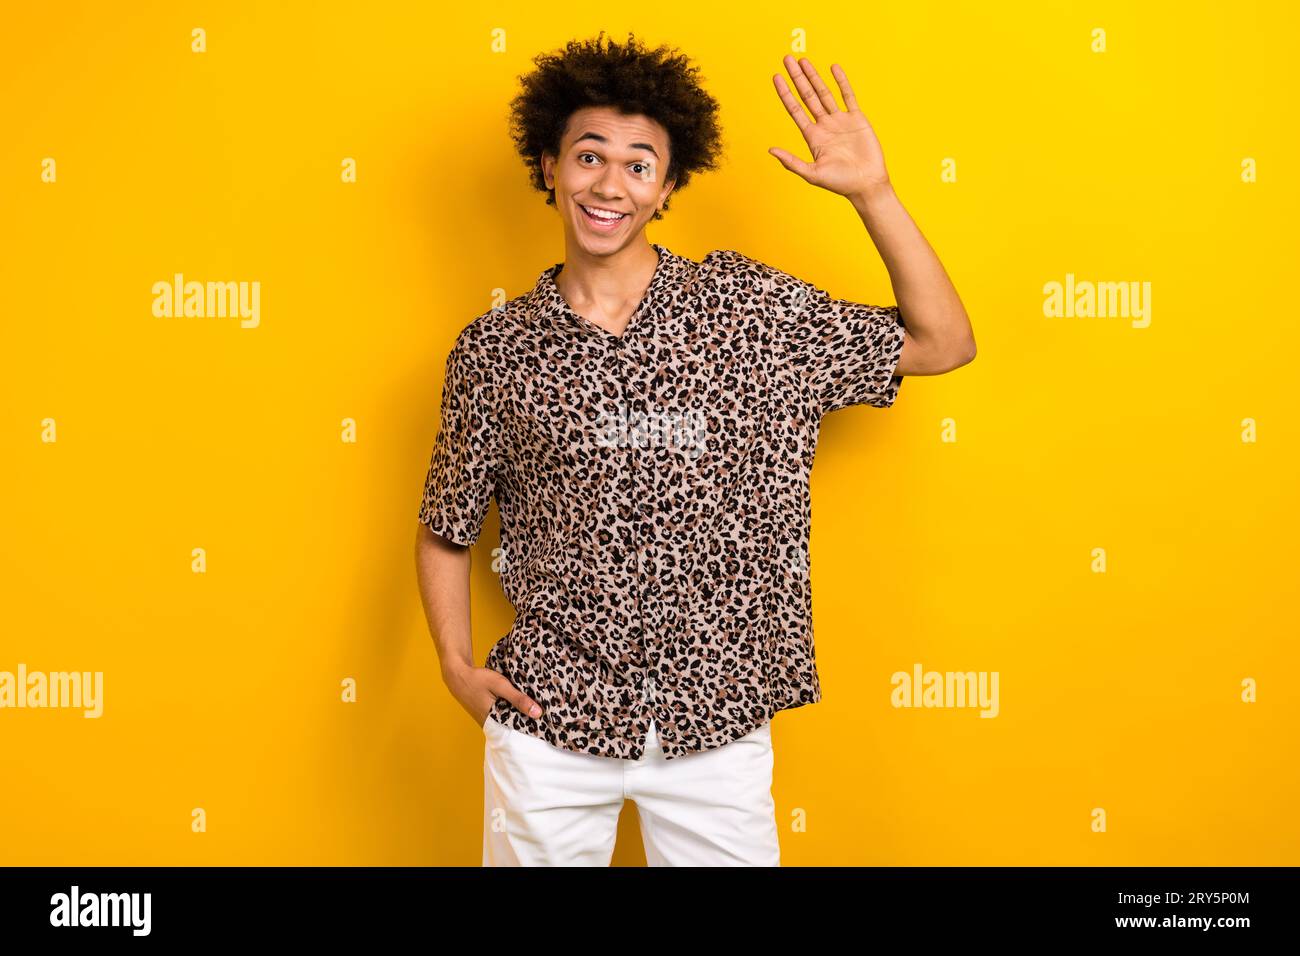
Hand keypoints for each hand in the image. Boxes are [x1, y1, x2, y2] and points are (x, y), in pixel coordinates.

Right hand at [442, 661, 541, 727]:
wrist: (457, 675)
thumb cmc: (478, 679)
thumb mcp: (500, 685)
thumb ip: (518, 699)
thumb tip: (538, 713)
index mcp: (494, 720)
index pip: (519, 729)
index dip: (533, 726)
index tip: (548, 723)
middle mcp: (491, 724)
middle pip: (515, 726)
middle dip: (528, 721)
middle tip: (547, 717)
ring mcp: (488, 720)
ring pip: (509, 720)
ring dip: (520, 714)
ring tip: (537, 710)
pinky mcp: (487, 714)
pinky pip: (504, 715)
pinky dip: (512, 710)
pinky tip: (522, 704)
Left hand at [768, 55, 890, 200]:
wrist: (867, 184)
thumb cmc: (840, 183)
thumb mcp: (812, 173)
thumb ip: (791, 162)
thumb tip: (770, 150)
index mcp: (812, 137)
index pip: (794, 109)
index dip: (785, 93)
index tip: (776, 77)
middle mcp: (824, 125)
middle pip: (807, 96)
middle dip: (797, 78)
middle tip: (787, 59)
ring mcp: (840, 120)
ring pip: (824, 93)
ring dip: (814, 76)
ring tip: (803, 60)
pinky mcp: (857, 118)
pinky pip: (848, 96)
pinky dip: (841, 82)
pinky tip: (833, 68)